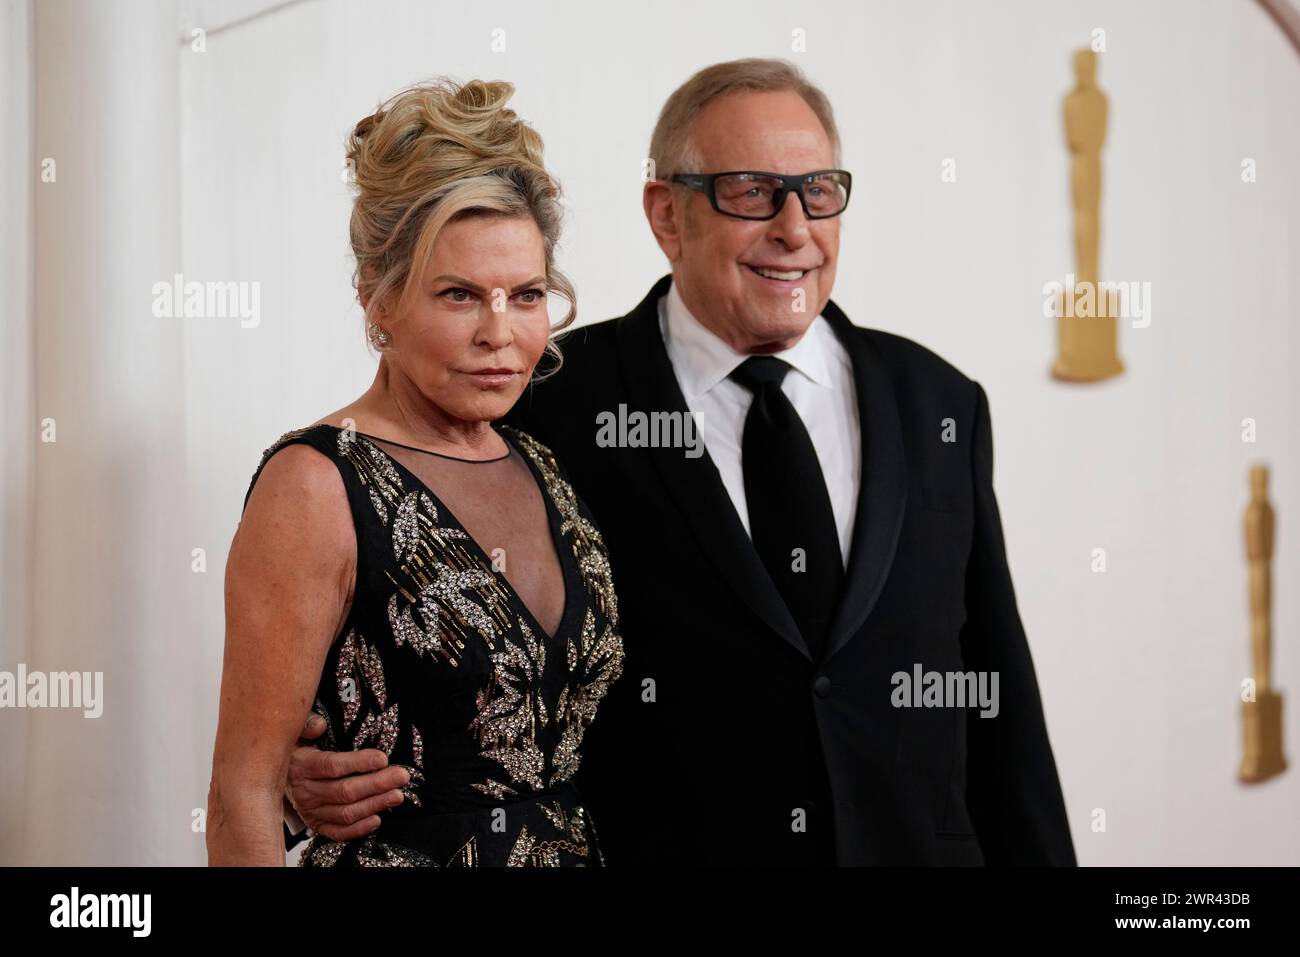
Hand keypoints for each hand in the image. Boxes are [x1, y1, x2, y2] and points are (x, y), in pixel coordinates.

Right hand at [285, 714, 409, 841]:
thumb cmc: (297, 751)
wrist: (275, 777)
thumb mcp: (297, 733)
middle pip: (345, 791)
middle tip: (401, 776)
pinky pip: (339, 832)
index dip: (359, 763)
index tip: (383, 759)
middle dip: (377, 784)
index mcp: (302, 766)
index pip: (332, 766)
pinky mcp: (316, 825)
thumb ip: (308, 725)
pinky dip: (359, 829)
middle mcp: (305, 791)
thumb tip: (320, 725)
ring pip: (346, 813)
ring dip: (375, 804)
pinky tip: (377, 819)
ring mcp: (310, 811)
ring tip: (397, 795)